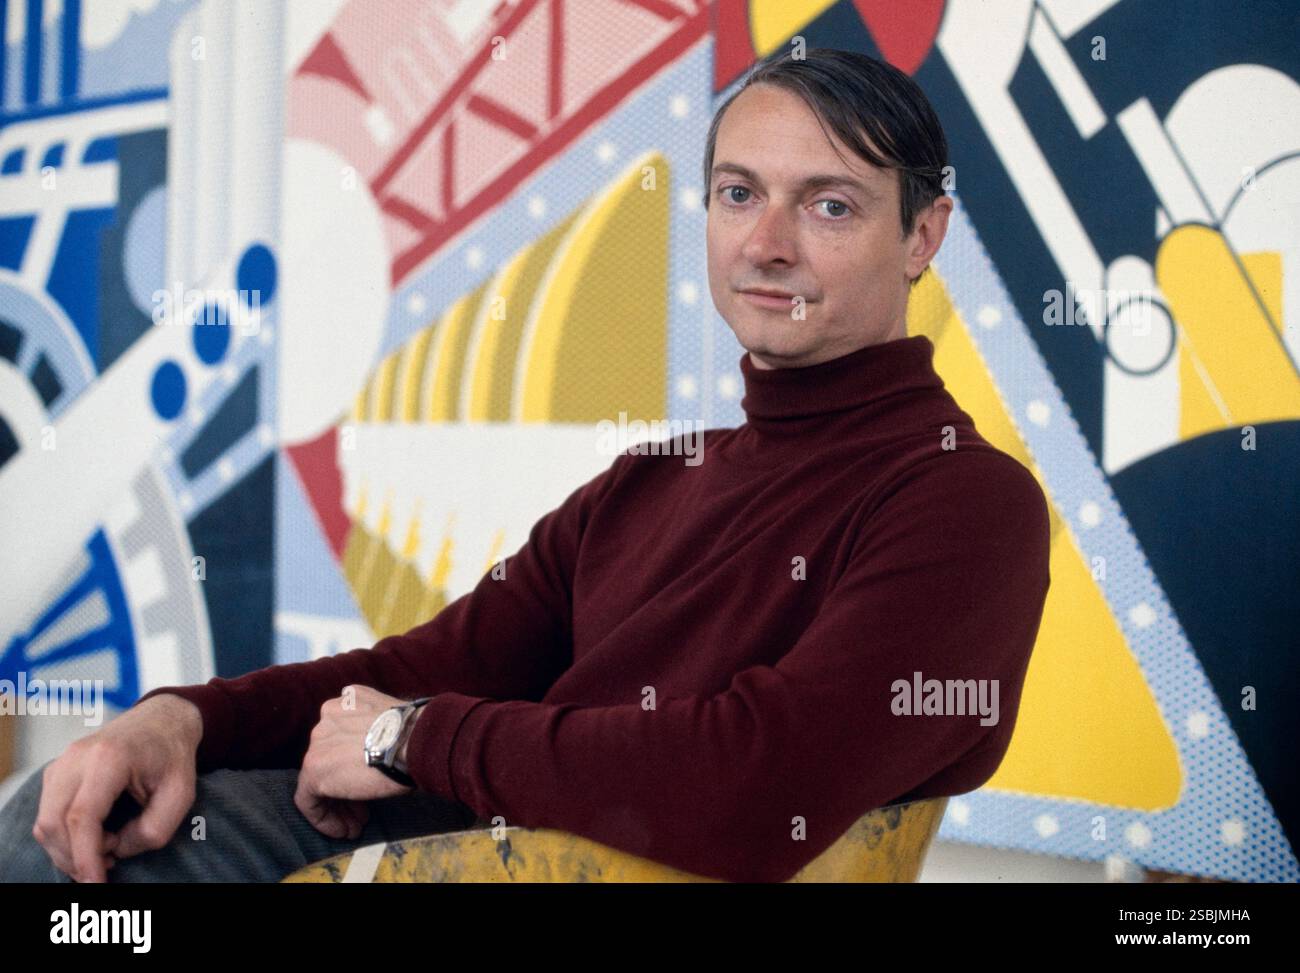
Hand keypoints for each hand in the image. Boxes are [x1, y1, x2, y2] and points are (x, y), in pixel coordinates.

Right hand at [32, 694, 202, 882]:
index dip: (85, 856)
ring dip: (69, 848)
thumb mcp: (181, 794)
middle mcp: (77, 758)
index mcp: (109, 758)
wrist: (162, 721)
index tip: (96, 883)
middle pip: (54, 822)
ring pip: (45, 821)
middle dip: (76, 856)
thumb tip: (116, 851)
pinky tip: (96, 837)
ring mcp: (62, 763)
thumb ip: (152, 830)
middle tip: (110, 864)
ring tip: (109, 846)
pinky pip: (48, 814)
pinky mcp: (57, 772)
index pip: (82, 816)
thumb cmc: (172, 756)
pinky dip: (65, 836)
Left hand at [294, 685, 416, 839]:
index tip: (370, 780)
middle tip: (363, 808)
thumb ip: (377, 733)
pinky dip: (323, 818)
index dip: (353, 763)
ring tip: (355, 824)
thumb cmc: (418, 735)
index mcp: (347, 702)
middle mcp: (328, 717)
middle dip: (345, 783)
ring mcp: (318, 742)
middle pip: (329, 757)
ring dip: (337, 804)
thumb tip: (381, 755)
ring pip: (319, 778)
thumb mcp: (394, 723)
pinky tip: (344, 830)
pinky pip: (309, 799)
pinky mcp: (313, 770)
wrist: (415, 741)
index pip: (341, 737)